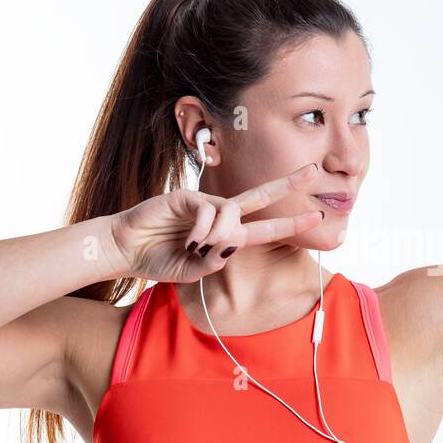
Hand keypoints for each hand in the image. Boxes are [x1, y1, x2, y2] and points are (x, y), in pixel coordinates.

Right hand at [108, 163, 323, 282]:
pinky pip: (209, 211)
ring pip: (232, 213)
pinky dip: (202, 231)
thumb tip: (233, 243)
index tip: (317, 216)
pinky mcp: (187, 196)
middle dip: (287, 184)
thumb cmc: (158, 261)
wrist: (126, 251)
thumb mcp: (193, 272)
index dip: (290, 224)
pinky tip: (188, 241)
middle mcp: (221, 216)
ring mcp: (205, 204)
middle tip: (313, 170)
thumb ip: (215, 261)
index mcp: (227, 236)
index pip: (265, 228)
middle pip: (260, 196)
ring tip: (195, 248)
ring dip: (219, 236)